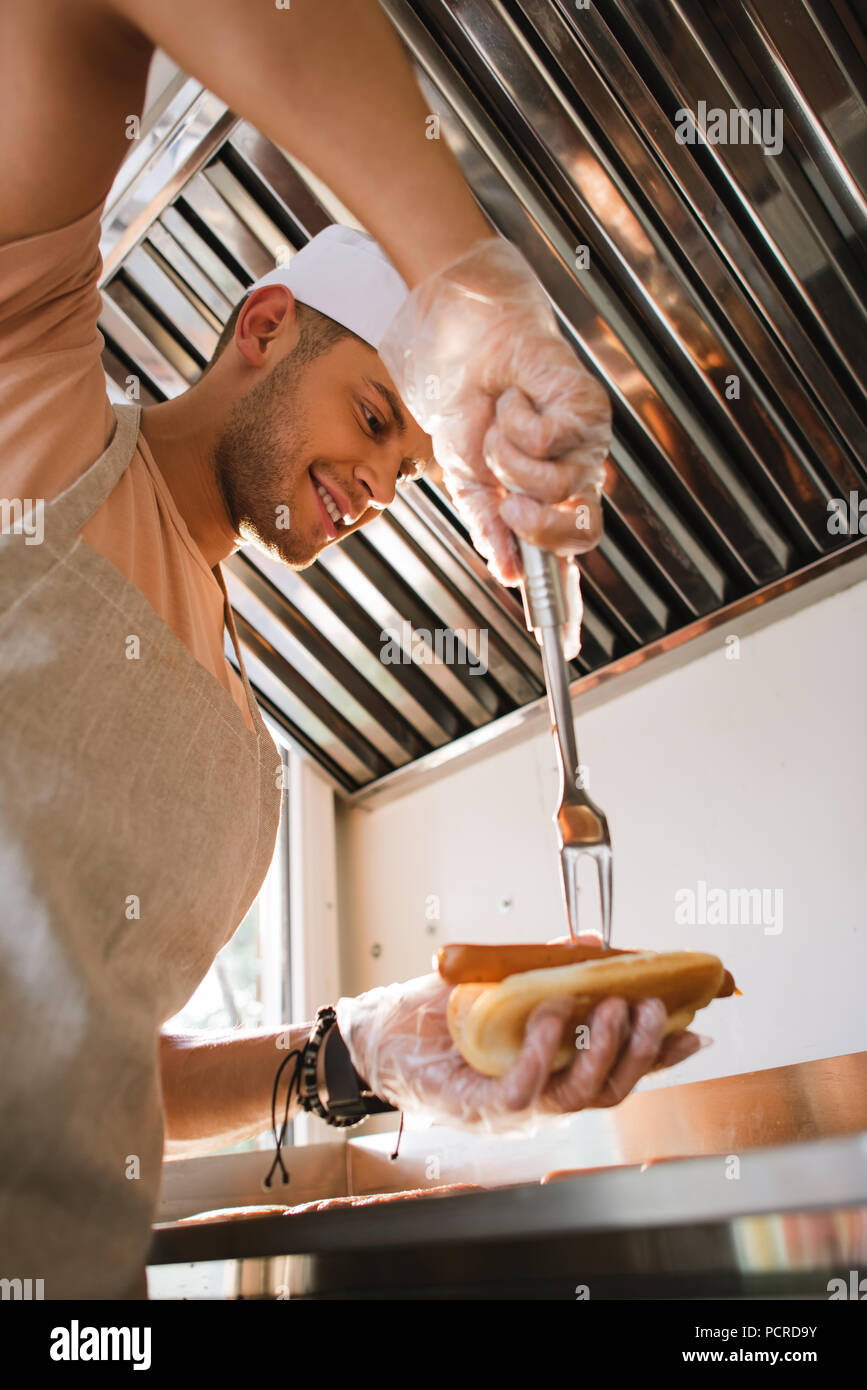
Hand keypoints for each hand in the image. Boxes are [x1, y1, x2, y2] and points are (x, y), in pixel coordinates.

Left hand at [335, 958, 702, 1136]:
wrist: (378, 1031)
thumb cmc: (439, 1014)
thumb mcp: (503, 980)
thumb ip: (548, 966)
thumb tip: (593, 944)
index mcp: (555, 1067)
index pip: (619, 1066)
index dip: (660, 1053)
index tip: (694, 1027)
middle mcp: (542, 1093)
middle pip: (611, 1088)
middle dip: (641, 1050)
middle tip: (650, 1006)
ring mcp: (513, 1106)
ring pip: (578, 1096)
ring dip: (602, 1051)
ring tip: (609, 1007)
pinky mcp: (479, 1106)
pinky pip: (523, 1091)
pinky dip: (542, 1055)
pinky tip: (548, 1019)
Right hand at [378, 239, 610, 658]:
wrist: (468, 348)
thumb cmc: (473, 412)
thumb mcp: (468, 483)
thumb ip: (490, 529)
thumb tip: (510, 573)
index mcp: (548, 505)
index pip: (564, 561)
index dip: (566, 603)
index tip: (564, 646)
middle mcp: (576, 481)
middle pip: (582, 535)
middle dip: (537, 526)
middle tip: (510, 502)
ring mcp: (589, 446)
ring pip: (558, 485)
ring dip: (513, 462)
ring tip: (504, 430)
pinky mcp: (589, 409)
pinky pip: (551, 439)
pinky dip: (518, 421)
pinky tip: (517, 401)